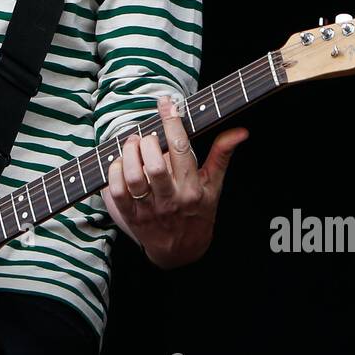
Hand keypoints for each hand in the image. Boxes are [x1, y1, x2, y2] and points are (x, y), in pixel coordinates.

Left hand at [103, 93, 248, 267]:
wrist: (181, 251)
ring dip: (129, 153)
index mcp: (193, 189)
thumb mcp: (214, 185)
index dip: (172, 122)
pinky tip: (120, 162)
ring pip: (133, 177)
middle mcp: (171, 199)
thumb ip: (222, 155)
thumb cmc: (198, 212)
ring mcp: (149, 209)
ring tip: (133, 143)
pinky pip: (116, 191)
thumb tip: (240, 132)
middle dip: (148, 141)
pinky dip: (114, 171)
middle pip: (155, 165)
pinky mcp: (130, 216)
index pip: (182, 149)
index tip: (167, 103)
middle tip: (148, 134)